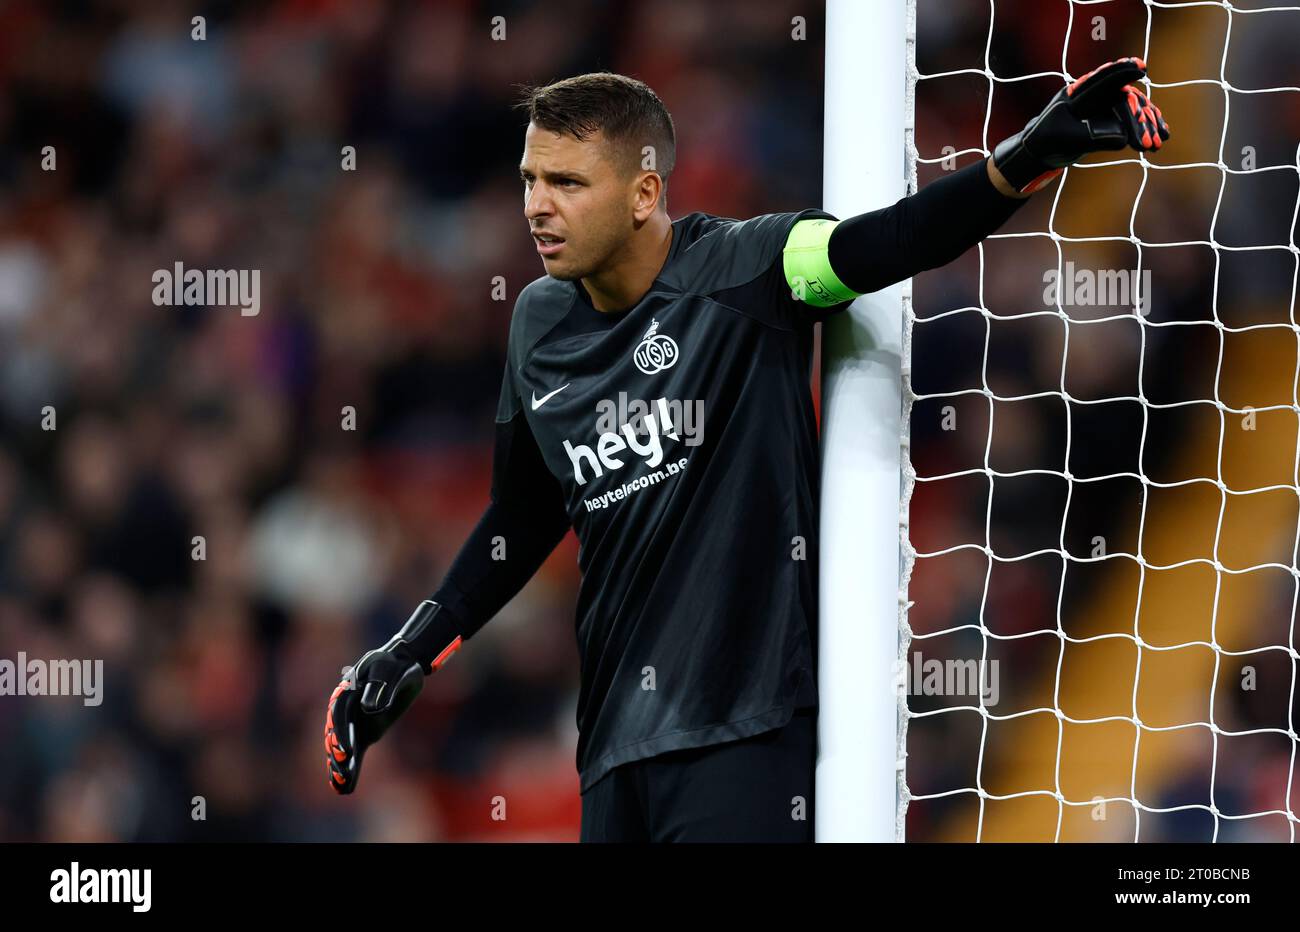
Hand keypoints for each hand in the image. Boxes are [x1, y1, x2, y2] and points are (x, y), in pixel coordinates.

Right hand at [325, 600, 461, 794]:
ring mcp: (354, 720)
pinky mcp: (365, 731)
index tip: (344, 751)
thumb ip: (382, 687)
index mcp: (350, 689)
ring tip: (341, 787)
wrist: (405, 664)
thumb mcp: (394, 671)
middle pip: (338, 732)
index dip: (342, 732)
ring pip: (343, 745)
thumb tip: (368, 708)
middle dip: (338, 754)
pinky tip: (346, 788)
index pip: (341, 713)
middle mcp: (346, 707)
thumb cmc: (399, 665)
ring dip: (340, 766)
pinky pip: (355, 751)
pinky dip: (351, 768)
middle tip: (341, 773)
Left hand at [992, 56, 1170, 194]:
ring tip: (1157, 145)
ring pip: (1134, 109)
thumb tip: (1120, 136)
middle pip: (1124, 100)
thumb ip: (1090, 136)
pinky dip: (1146, 128)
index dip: (1122, 72)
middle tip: (1148, 144)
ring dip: (1148, 125)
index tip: (1140, 67)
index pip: (1104, 79)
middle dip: (1140, 121)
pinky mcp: (1111, 118)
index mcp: (1079, 93)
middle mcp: (1095, 95)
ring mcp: (1105, 105)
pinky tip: (1161, 136)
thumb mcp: (1062, 139)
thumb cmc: (1046, 141)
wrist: (1040, 151)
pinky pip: (1134, 120)